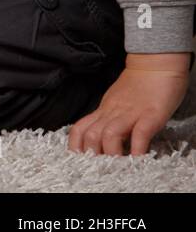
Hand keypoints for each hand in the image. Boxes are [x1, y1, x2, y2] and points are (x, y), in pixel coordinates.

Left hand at [68, 52, 190, 155]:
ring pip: (109, 135)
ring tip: (117, 167)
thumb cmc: (139, 84)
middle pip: (90, 135)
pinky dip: (137, 149)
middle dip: (92, 154)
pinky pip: (140, 133)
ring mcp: (131, 113)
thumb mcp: (117, 101)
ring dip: (111, 154)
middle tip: (98, 169)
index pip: (80, 128)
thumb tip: (105, 138)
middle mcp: (112, 112)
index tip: (79, 160)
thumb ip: (110, 117)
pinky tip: (138, 159)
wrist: (155, 63)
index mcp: (104, 109)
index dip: (76, 146)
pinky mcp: (150, 114)